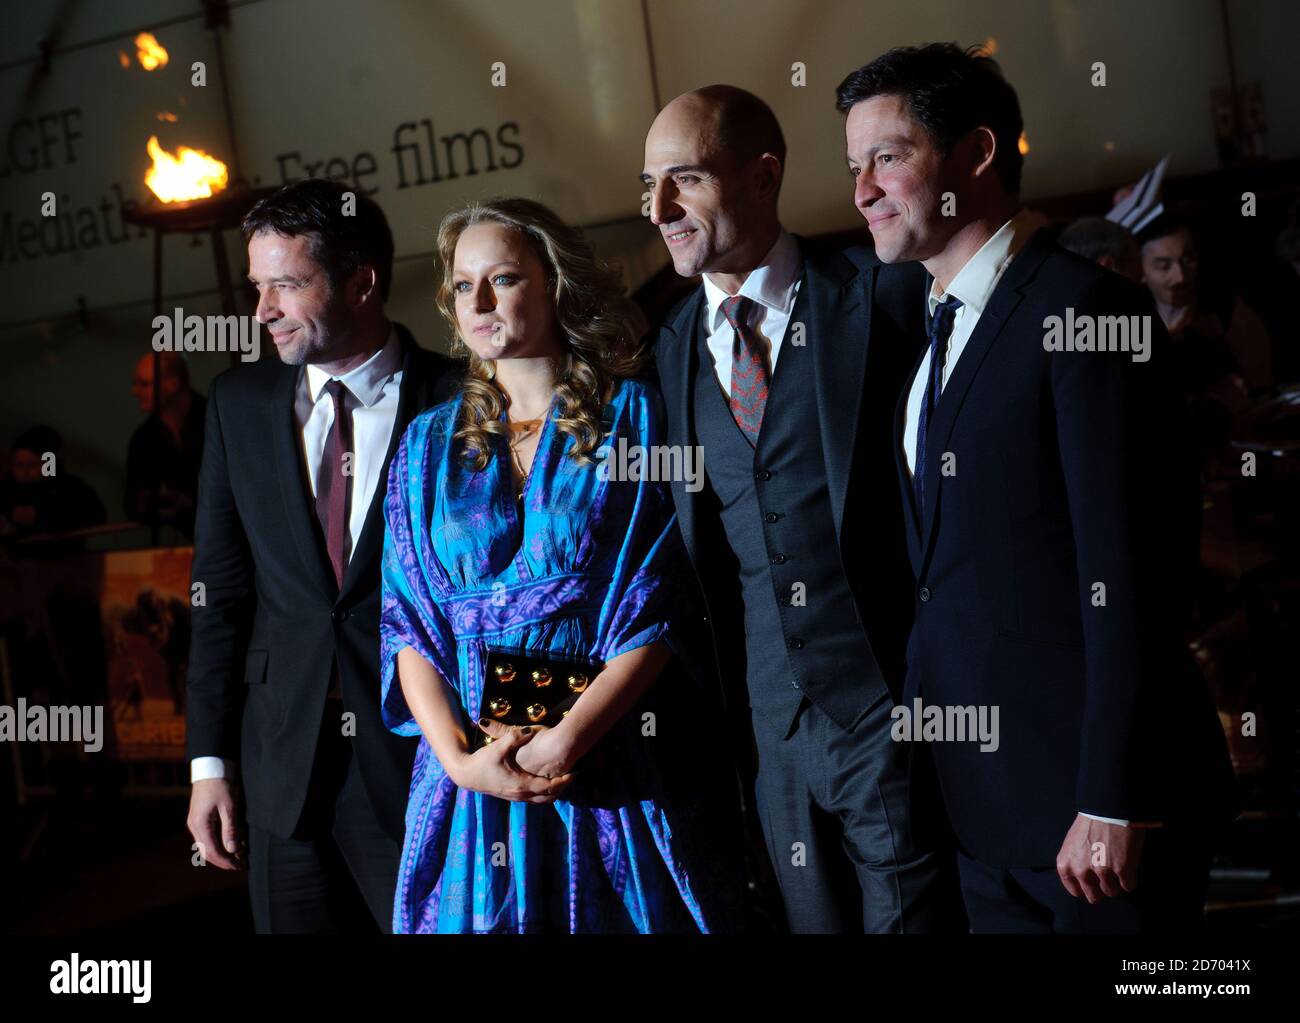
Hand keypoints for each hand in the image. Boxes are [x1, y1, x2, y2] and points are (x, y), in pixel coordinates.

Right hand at [187, 778, 244, 869]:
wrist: (210, 768)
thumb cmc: (221, 785)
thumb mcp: (229, 807)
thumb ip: (230, 829)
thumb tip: (233, 850)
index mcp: (200, 825)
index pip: (213, 852)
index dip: (226, 862)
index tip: (240, 866)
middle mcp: (195, 827)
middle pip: (208, 852)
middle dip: (225, 860)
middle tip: (242, 865)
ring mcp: (195, 824)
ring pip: (208, 846)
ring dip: (223, 853)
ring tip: (241, 855)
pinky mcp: (199, 820)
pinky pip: (208, 838)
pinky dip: (220, 843)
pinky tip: (233, 843)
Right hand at [451, 719, 575, 802]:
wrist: (466, 775)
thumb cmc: (481, 761)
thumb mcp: (498, 747)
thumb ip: (514, 736)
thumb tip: (529, 729)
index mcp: (520, 783)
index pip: (548, 786)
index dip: (563, 781)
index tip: (574, 773)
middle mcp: (520, 794)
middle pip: (548, 797)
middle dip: (561, 788)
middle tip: (572, 777)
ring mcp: (515, 797)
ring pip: (540, 801)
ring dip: (552, 792)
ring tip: (563, 780)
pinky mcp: (511, 796)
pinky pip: (533, 799)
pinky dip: (543, 794)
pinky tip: (546, 783)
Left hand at [1055, 813, 1144, 902]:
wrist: (1109, 808)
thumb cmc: (1091, 821)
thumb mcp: (1073, 843)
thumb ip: (1076, 862)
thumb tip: (1086, 879)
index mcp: (1066, 864)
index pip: (1075, 890)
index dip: (1086, 888)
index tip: (1094, 884)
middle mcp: (1081, 870)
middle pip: (1094, 896)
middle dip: (1102, 888)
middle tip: (1108, 876)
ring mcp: (1101, 871)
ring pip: (1112, 892)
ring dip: (1117, 882)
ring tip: (1119, 865)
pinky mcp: (1122, 870)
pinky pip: (1128, 886)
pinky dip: (1131, 878)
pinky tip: (1129, 864)